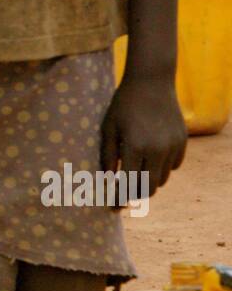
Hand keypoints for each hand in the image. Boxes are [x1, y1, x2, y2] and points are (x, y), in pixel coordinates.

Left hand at [100, 72, 186, 202]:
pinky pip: (173, 166)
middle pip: (148, 188)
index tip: (113, 209)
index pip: (127, 184)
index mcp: (135, 146)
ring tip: (136, 175)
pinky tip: (151, 160)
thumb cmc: (124, 103)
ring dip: (148, 181)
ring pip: (162, 179)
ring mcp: (172, 146)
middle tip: (124, 196)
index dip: (119, 199)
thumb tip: (108, 180)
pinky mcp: (182, 142)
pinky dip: (162, 168)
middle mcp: (156, 149)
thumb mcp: (108, 127)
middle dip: (135, 195)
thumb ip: (108, 155)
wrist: (151, 81)